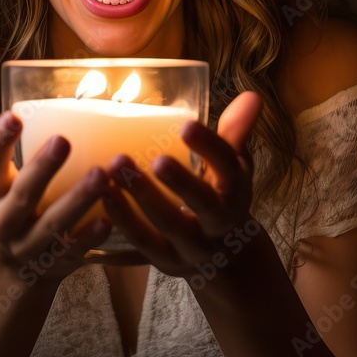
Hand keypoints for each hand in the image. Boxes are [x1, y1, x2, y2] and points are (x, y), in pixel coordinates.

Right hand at [0, 110, 111, 280]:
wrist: (15, 266)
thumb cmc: (8, 204)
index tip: (14, 116)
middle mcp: (5, 222)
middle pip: (22, 196)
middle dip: (42, 169)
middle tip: (62, 140)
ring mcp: (30, 245)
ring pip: (52, 225)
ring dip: (77, 200)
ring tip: (100, 174)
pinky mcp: (57, 262)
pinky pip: (74, 250)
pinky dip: (90, 236)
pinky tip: (108, 218)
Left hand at [101, 91, 260, 278]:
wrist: (224, 257)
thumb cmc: (222, 196)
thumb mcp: (234, 167)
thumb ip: (235, 132)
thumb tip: (251, 95)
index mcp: (237, 191)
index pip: (230, 168)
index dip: (210, 148)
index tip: (187, 125)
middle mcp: (220, 223)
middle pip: (205, 205)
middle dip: (182, 182)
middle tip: (157, 159)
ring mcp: (193, 246)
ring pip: (170, 225)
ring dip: (142, 197)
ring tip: (115, 166)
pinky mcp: (166, 261)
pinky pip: (143, 243)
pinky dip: (123, 219)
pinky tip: (104, 194)